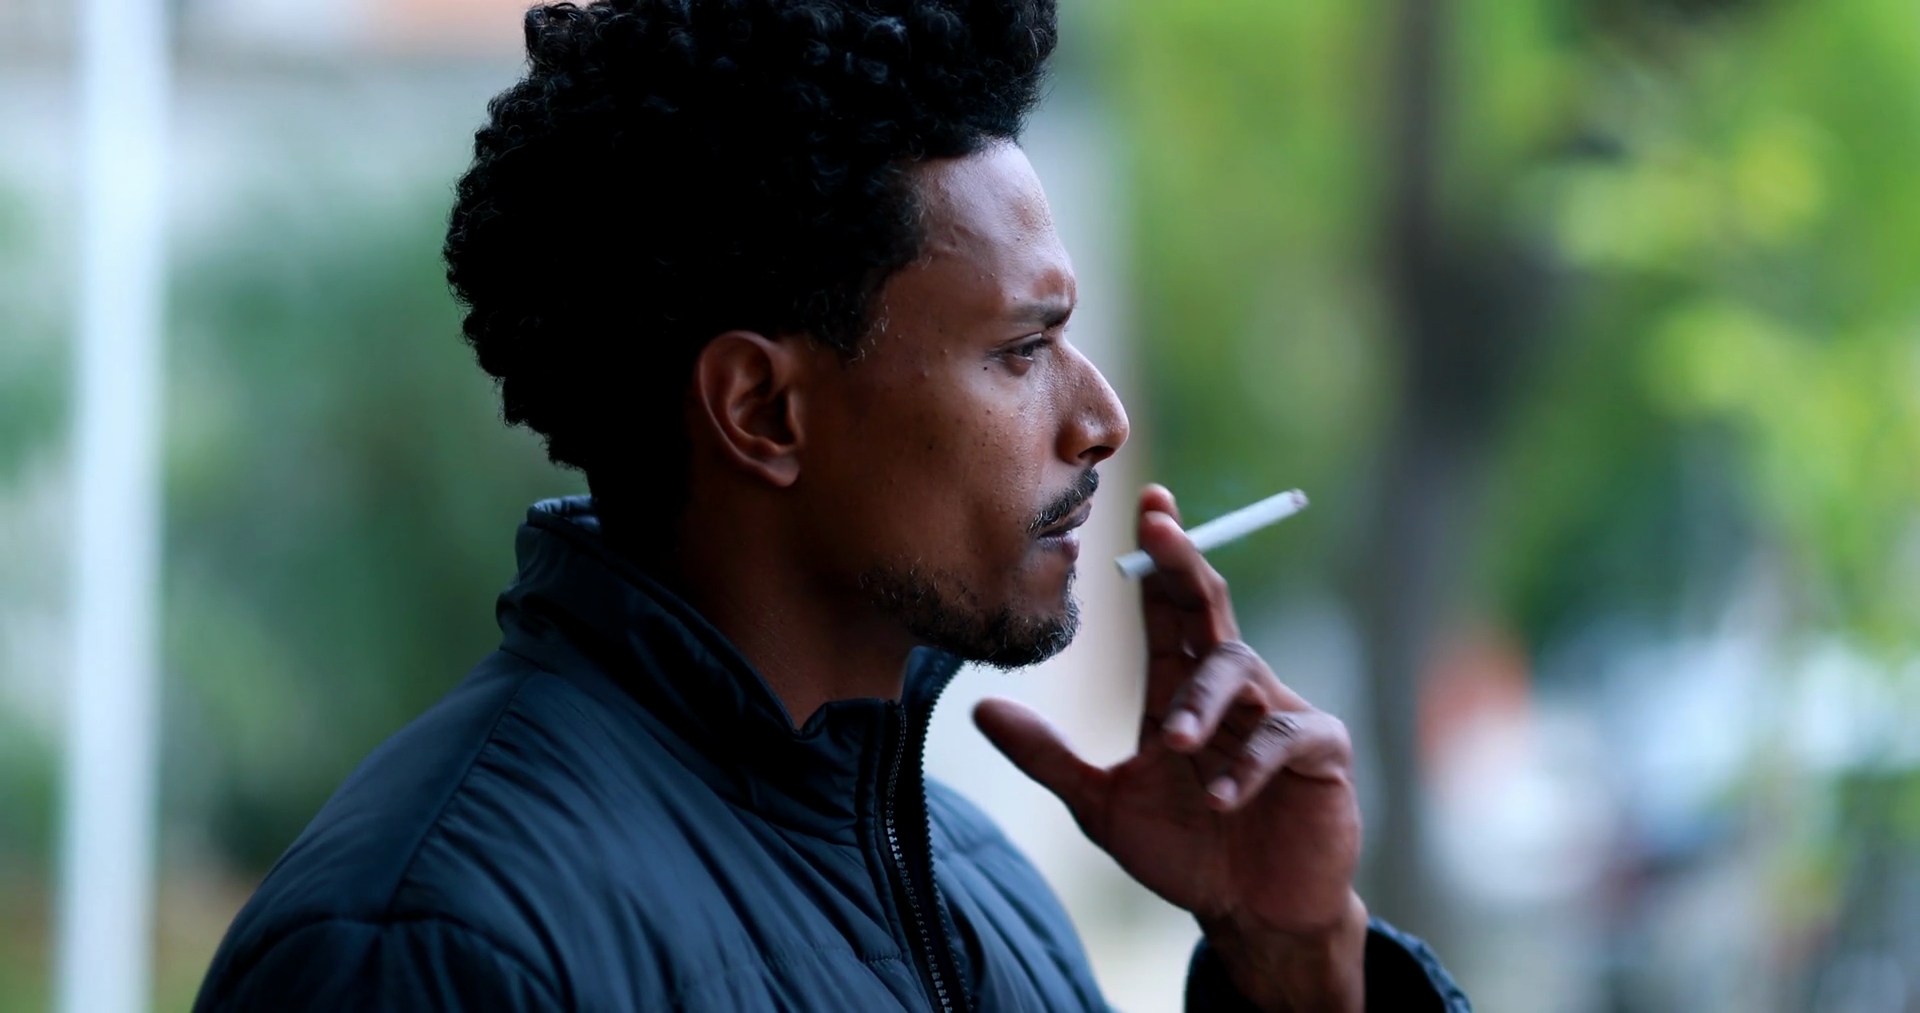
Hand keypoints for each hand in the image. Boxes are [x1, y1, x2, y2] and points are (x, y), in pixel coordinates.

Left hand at [975, 485, 1365, 1012]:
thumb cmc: (1185, 853)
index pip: (1167, 608)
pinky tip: (1222, 797)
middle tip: (1161, 530)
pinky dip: (1251, 764)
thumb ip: (1047, 755)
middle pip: (1207, 607)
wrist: (1251, 915)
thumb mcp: (1101, 805)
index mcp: (1178, 690)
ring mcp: (1278, 715)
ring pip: (1239, 669)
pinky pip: (1288, 735)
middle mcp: (1229, 690)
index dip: (1158, 557)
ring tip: (1176, 744)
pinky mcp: (1320, 753)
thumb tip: (980, 707)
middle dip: (1184, 562)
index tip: (1148, 504)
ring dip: (1203, 702)